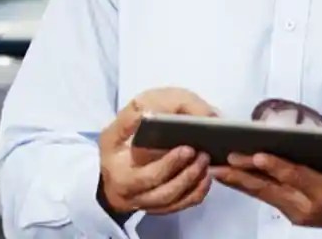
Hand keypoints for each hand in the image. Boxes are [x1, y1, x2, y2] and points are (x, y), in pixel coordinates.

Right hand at [97, 87, 218, 216]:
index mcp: (119, 173)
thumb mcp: (116, 127)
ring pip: (173, 201)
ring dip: (193, 183)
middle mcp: (131, 194)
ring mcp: (145, 203)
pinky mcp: (157, 206)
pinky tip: (206, 176)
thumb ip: (130, 119)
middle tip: (203, 153)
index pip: (146, 176)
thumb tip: (148, 114)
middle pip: (163, 193)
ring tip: (206, 161)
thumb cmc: (121, 140)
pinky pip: (179, 206)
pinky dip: (196, 193)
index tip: (186, 148)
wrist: (115, 165)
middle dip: (186, 174)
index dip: (168, 165)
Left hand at [210, 145, 321, 238]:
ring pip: (264, 195)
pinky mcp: (295, 214)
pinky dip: (249, 186)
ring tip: (216, 168)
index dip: (276, 166)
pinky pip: (268, 198)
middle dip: (245, 174)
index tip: (258, 155)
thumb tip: (320, 131)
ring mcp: (301, 213)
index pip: (297, 176)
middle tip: (222, 161)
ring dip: (239, 182)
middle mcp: (310, 207)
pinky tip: (232, 175)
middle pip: (271, 189)